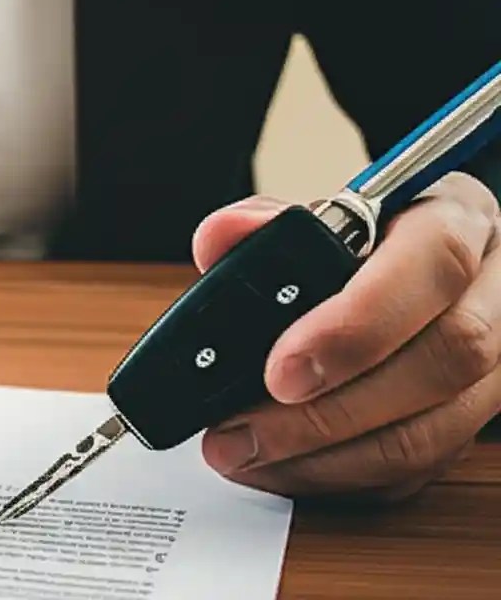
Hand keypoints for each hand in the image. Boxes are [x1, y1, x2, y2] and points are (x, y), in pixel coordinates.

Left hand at [191, 173, 500, 501]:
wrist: (416, 259)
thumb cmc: (366, 239)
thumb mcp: (322, 214)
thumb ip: (267, 224)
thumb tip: (218, 237)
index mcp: (454, 222)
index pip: (429, 267)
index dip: (356, 327)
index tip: (281, 371)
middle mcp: (491, 295)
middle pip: (440, 362)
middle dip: (328, 412)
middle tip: (243, 431)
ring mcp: (494, 368)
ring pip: (433, 432)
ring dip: (328, 459)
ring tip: (244, 456)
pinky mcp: (472, 422)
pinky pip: (419, 468)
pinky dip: (343, 478)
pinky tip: (280, 468)